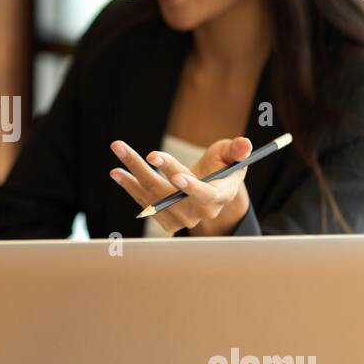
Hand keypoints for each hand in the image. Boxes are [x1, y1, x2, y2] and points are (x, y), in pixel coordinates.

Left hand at [109, 136, 252, 235]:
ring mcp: (181, 219)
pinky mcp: (166, 220)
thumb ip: (237, 151)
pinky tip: (118, 173)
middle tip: (129, 149)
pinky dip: (130, 187)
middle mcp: (199, 212)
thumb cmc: (222, 168)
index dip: (190, 186)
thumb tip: (245, 144)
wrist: (211, 190)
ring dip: (132, 176)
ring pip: (153, 197)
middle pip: (170, 194)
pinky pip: (146, 203)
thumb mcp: (231, 156)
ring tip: (118, 152)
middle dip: (147, 170)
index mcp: (219, 196)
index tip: (173, 174)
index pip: (204, 194)